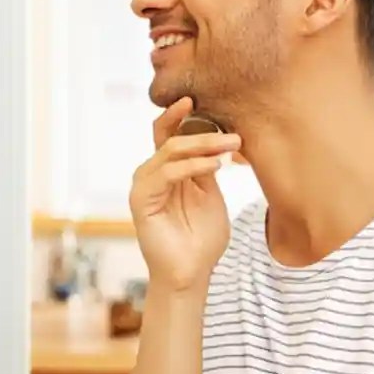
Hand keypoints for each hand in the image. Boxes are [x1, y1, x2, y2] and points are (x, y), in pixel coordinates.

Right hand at [129, 98, 240, 292]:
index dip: (184, 115)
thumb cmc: (201, 238)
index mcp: (167, 170)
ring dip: (202, 144)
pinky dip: (192, 165)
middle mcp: (151, 173)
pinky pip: (167, 173)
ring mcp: (144, 185)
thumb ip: (207, 168)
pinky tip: (215, 165)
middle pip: (166, 135)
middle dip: (198, 125)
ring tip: (231, 144)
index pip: (170, 133)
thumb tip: (218, 138)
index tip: (206, 99)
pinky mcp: (141, 200)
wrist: (191, 274)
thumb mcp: (210, 194)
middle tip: (230, 128)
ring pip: (169, 150)